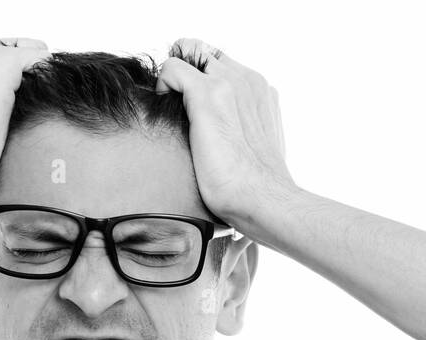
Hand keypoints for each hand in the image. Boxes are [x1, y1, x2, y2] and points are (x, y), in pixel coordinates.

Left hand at [155, 38, 294, 233]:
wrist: (263, 200)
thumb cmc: (257, 189)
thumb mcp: (254, 150)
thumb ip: (241, 131)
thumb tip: (224, 144)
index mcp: (260, 91)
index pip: (223, 64)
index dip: (200, 77)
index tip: (188, 103)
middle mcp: (248, 80)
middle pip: (205, 53)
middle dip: (184, 74)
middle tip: (173, 105)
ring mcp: (230, 83)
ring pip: (188, 54)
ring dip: (173, 79)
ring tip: (169, 111)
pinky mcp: (208, 95)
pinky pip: (172, 68)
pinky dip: (162, 85)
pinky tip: (164, 113)